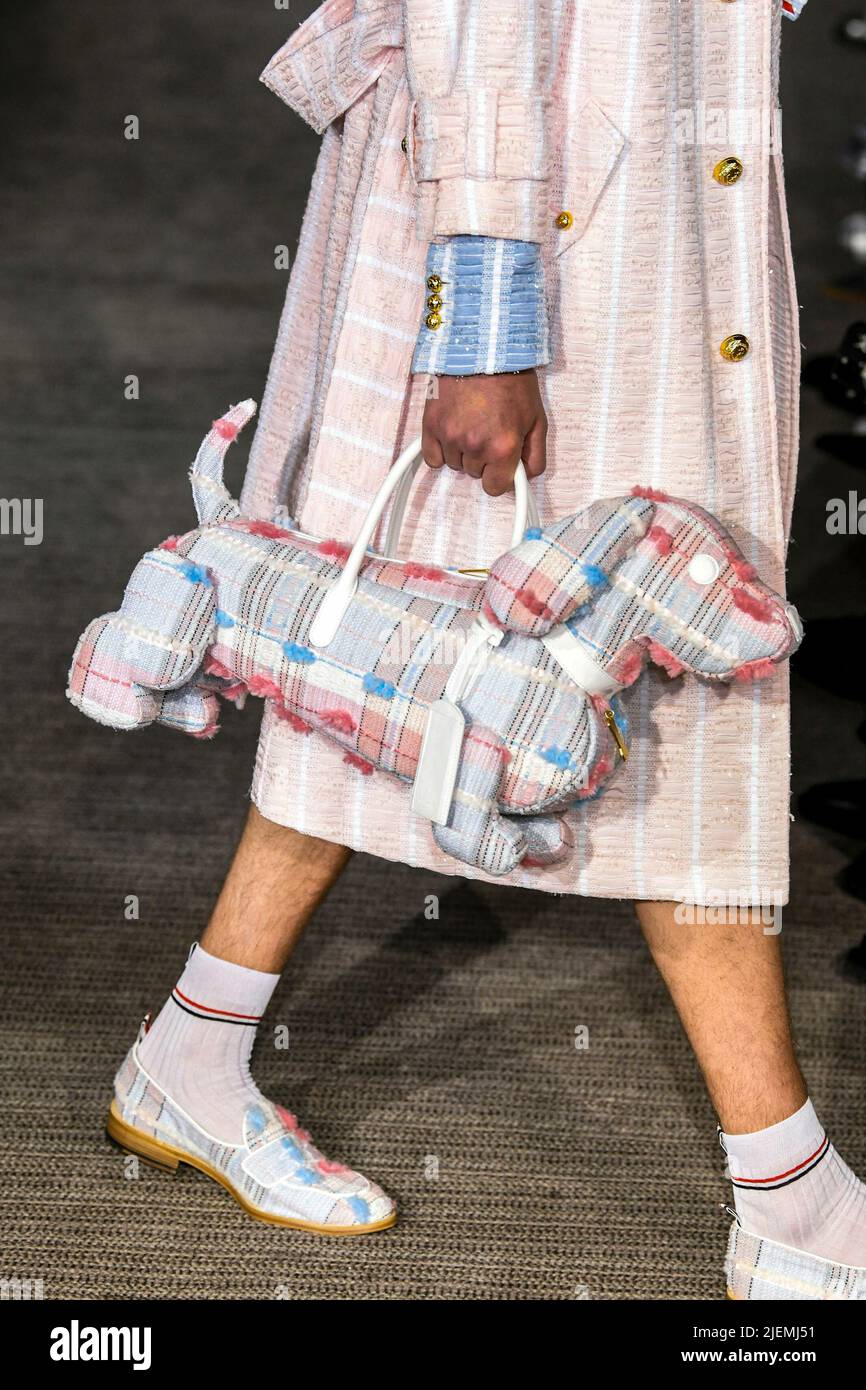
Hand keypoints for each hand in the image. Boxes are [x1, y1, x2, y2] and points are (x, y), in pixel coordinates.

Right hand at [421, 370, 546, 496]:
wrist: (483, 349)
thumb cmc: (512, 381)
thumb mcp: (537, 419)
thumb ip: (535, 454)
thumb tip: (526, 477)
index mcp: (504, 447)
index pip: (495, 488)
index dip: (499, 477)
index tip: (500, 464)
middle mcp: (476, 446)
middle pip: (475, 474)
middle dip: (483, 459)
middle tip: (488, 431)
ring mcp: (451, 437)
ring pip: (455, 464)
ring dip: (463, 452)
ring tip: (471, 424)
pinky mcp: (431, 426)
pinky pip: (433, 457)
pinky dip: (441, 450)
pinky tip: (452, 431)